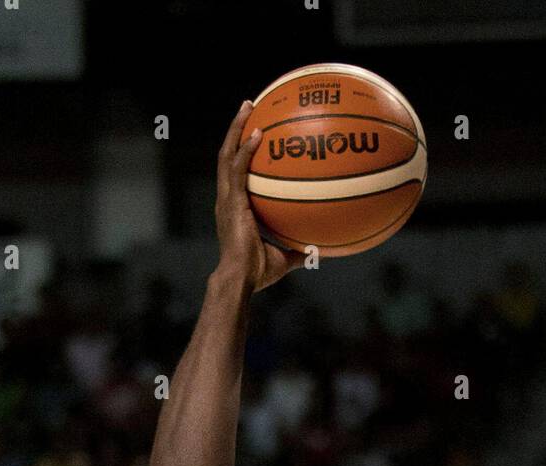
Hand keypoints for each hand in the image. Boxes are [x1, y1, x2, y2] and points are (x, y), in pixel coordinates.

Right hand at [214, 101, 302, 291]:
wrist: (241, 279)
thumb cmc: (259, 273)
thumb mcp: (284, 258)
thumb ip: (299, 250)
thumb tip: (320, 250)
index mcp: (235, 206)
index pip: (236, 172)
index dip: (242, 151)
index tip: (254, 132)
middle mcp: (227, 197)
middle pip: (228, 153)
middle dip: (237, 128)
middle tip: (248, 106)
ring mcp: (226, 197)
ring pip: (227, 153)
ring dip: (237, 127)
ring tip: (247, 105)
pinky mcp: (230, 201)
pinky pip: (237, 168)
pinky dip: (246, 149)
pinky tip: (257, 133)